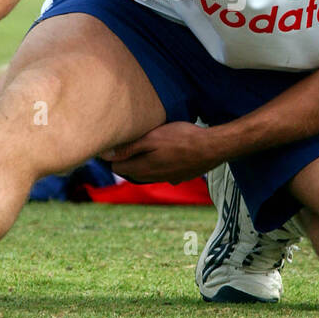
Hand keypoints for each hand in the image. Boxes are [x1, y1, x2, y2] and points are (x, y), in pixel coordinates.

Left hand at [101, 121, 224, 183]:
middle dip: (126, 159)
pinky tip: (166, 153)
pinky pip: (162, 173)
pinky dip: (158, 165)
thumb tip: (106, 155)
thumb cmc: (181, 138)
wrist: (212, 148)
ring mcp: (167, 179)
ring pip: (147, 173)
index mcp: (143, 168)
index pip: (117, 167)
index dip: (113, 156)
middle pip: (131, 171)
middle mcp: (153, 178)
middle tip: (128, 142)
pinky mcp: (179, 177)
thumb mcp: (152, 138)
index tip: (114, 143)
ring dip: (143, 162)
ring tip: (147, 146)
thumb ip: (129, 148)